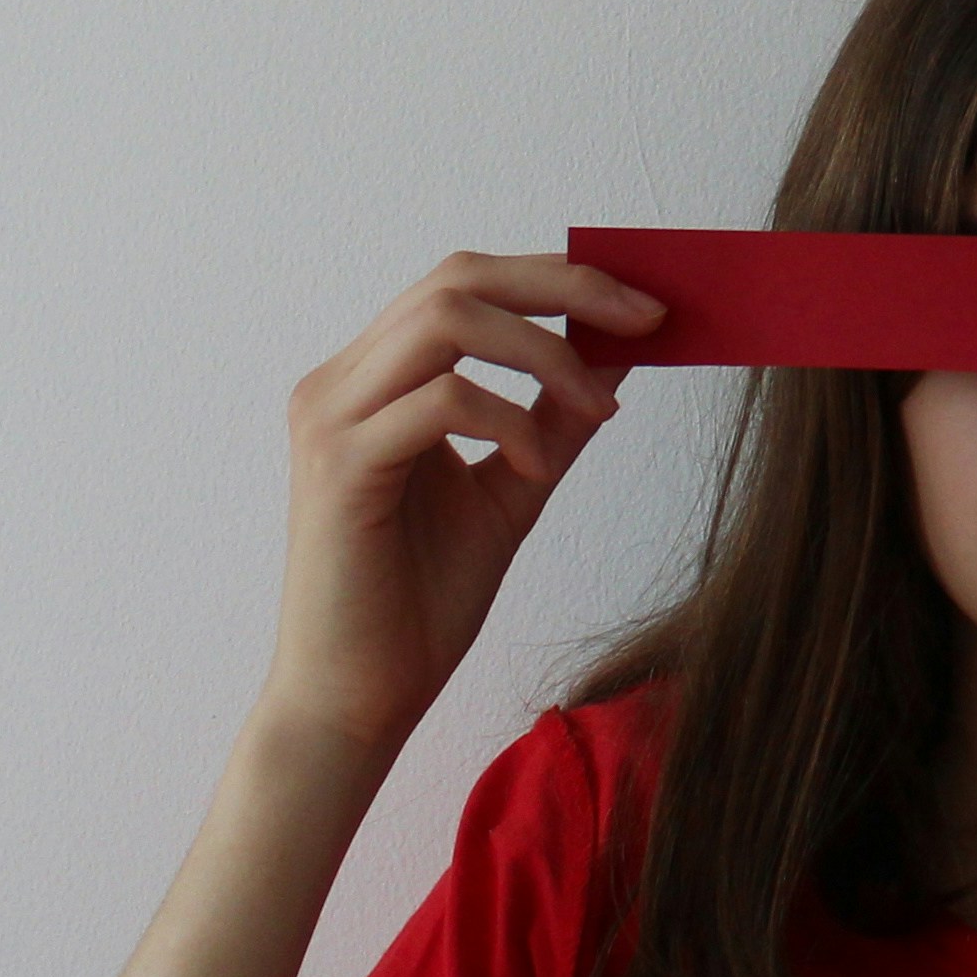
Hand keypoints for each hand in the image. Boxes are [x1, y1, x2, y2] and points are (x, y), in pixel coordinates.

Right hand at [254, 254, 660, 764]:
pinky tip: (537, 466)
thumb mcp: (514, 486)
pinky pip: (439, 399)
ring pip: (446, 318)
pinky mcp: (339, 465)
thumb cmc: (420, 603)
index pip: (465, 282)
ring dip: (545, 350)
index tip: (642, 301)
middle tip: (646, 318)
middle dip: (564, 284)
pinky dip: (507, 419)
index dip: (556, 276)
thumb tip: (620, 350)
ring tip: (598, 408)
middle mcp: (339, 383)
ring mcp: (330, 418)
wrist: (358, 701)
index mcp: (372, 379)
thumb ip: (557, 415)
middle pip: (457, 276)